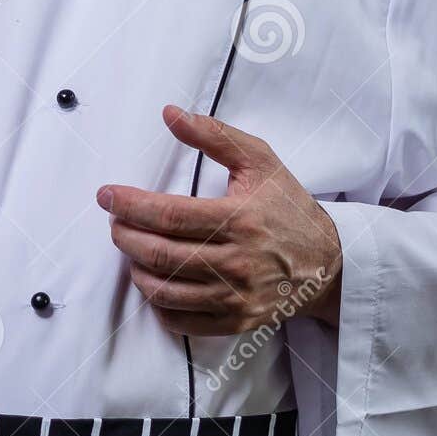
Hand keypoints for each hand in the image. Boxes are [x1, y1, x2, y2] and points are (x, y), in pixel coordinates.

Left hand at [97, 105, 342, 335]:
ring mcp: (236, 297)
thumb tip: (170, 114)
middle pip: (161, 254)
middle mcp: (237, 262)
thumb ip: (214, 135)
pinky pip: (182, 321)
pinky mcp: (236, 322)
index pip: (169, 215)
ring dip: (136, 270)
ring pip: (166, 292)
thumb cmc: (289, 208)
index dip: (130, 205)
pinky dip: (158, 304)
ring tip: (131, 249)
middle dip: (125, 236)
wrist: (330, 264)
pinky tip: (154, 281)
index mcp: (239, 220)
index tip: (106, 195)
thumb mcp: (260, 161)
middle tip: (113, 222)